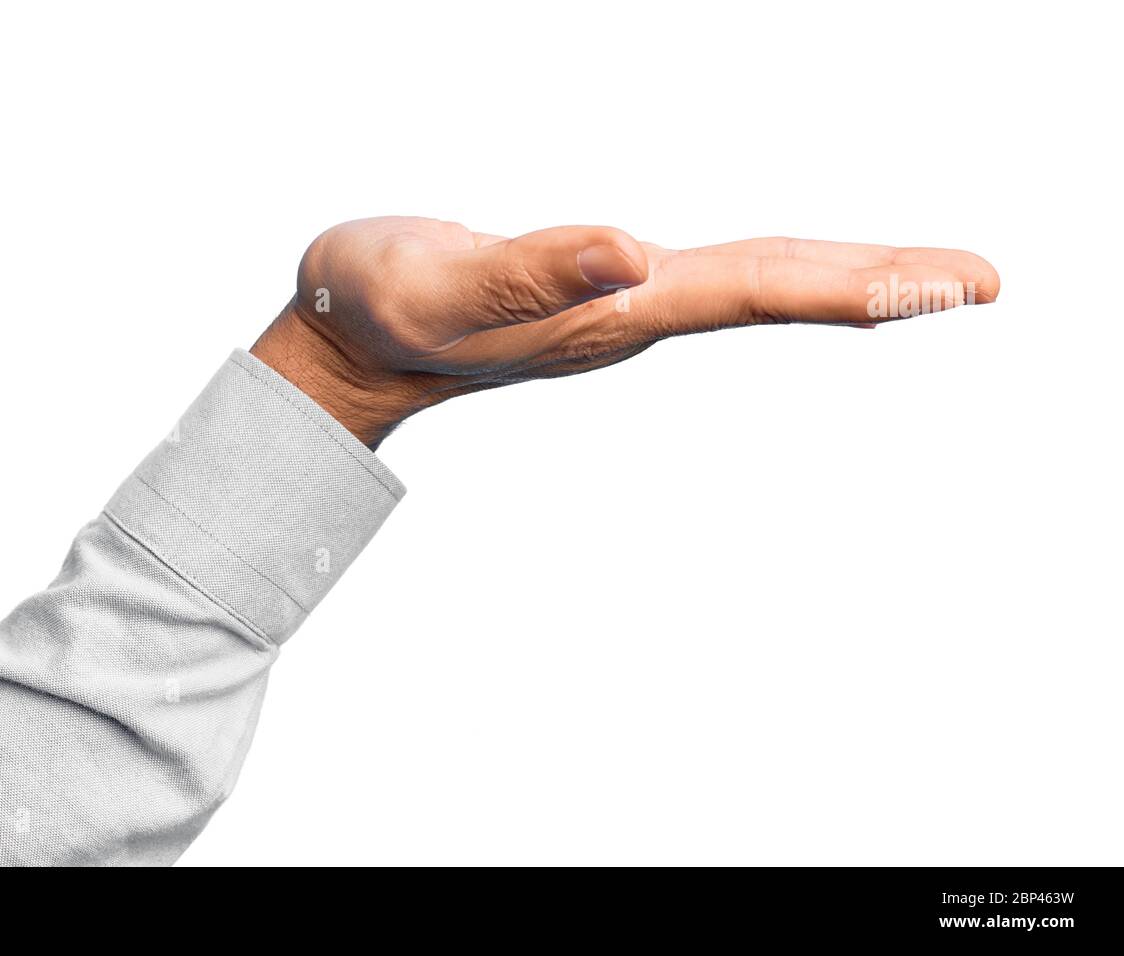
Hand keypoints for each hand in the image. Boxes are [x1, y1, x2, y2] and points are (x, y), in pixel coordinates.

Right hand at [251, 217, 998, 447]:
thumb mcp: (440, 280)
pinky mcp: (599, 292)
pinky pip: (711, 278)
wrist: (349, 347)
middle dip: (882, 287)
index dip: (852, 285)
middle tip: (983, 281)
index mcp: (606, 311)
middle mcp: (628, 314)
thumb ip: (534, 268)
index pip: (754, 291)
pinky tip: (796, 274)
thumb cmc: (377, 306)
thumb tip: (633, 251)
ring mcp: (616, 307)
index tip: (951, 286)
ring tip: (921, 279)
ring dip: (841, 281)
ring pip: (751, 288)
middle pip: (776, 294)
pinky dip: (777, 272)